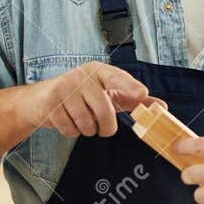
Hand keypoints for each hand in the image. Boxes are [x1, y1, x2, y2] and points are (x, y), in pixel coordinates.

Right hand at [27, 61, 152, 137]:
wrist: (41, 99)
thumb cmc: (82, 96)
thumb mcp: (108, 94)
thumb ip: (133, 100)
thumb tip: (162, 107)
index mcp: (98, 71)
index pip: (116, 77)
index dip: (130, 86)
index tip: (142, 94)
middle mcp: (81, 76)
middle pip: (104, 110)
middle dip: (106, 127)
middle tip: (104, 129)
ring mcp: (64, 88)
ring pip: (86, 123)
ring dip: (87, 130)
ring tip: (81, 121)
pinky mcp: (51, 103)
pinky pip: (70, 129)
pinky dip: (71, 132)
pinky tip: (67, 121)